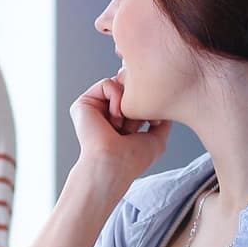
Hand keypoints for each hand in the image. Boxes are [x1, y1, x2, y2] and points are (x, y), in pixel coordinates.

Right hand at [69, 73, 168, 191]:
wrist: (113, 164)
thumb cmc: (133, 159)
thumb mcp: (156, 139)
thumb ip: (161, 122)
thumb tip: (163, 108)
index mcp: (121, 122)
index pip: (138, 98)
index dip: (148, 105)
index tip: (152, 122)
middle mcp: (107, 113)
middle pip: (129, 89)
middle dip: (137, 103)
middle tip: (136, 125)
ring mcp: (95, 108)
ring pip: (119, 84)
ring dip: (127, 103)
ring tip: (123, 125)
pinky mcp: (84, 103)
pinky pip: (107, 83)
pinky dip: (116, 98)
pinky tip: (114, 118)